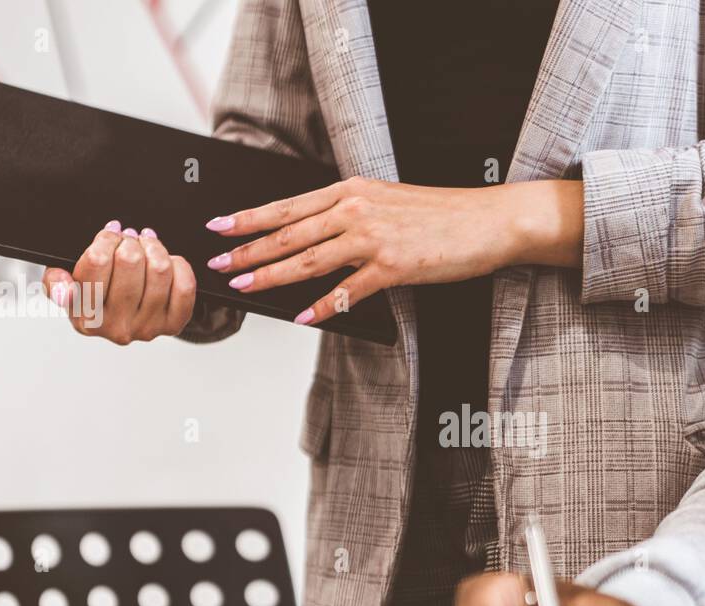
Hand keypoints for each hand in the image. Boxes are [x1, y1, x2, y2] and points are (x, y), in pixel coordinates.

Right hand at [43, 220, 196, 344]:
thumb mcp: (63, 285)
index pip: (97, 261)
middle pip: (130, 261)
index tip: (109, 234)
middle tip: (129, 239)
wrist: (123, 317)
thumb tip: (64, 291)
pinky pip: (185, 286)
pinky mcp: (172, 325)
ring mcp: (147, 328)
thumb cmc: (92, 293)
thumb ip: (55, 282)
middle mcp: (116, 329)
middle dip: (130, 241)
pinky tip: (167, 261)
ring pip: (160, 270)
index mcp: (85, 318)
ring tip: (146, 245)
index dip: (106, 239)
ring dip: (154, 248)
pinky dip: (179, 266)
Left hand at [202, 177, 582, 325]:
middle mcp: (356, 209)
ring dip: (271, 276)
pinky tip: (303, 316)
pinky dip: (323, 305)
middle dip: (246, 250)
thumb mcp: (389, 201)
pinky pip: (348, 290)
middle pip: (288, 234)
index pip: (288, 206)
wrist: (488, 221)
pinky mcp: (394, 266)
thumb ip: (351, 214)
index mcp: (351, 190)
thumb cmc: (442, 215)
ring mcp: (373, 237)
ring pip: (309, 260)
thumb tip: (315, 234)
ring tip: (245, 288)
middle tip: (217, 264)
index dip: (248, 218)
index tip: (218, 226)